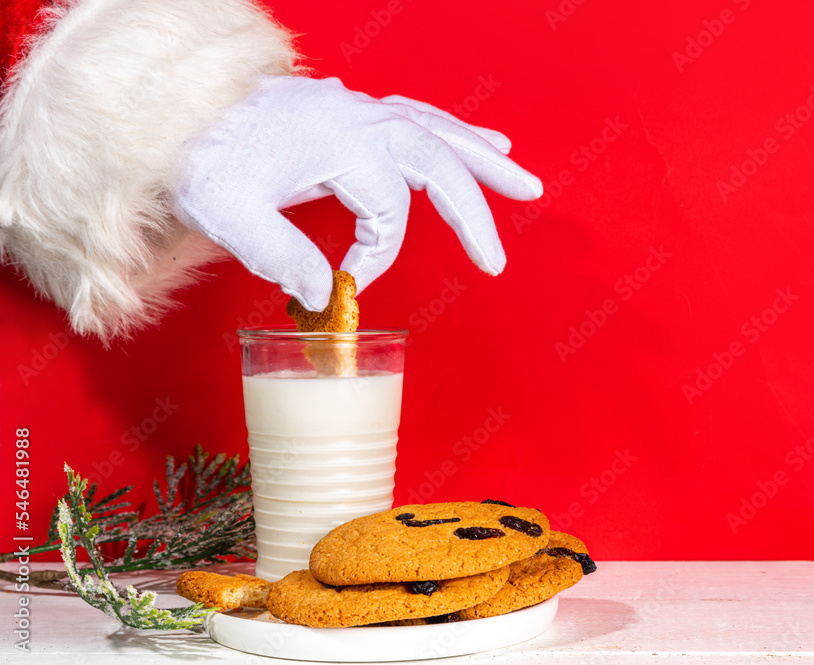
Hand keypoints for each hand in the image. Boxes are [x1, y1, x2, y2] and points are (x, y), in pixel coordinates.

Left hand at [173, 76, 542, 309]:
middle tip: (496, 255)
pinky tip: (480, 139)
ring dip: (483, 159)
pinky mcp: (353, 112)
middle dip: (475, 208)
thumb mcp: (227, 211)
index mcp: (339, 143)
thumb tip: (324, 293)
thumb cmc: (202, 156)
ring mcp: (359, 110)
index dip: (375, 259)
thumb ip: (279, 254)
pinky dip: (454, 131)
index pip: (387, 214)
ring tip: (523, 181)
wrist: (178, 110)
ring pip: (439, 131)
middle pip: (439, 161)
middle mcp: (360, 119)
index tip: (346, 287)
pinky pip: (419, 117)